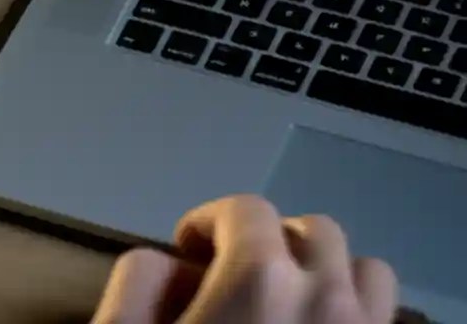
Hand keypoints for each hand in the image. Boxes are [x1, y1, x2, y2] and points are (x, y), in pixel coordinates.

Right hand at [91, 195, 397, 322]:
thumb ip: (134, 281)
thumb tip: (160, 259)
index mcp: (258, 279)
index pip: (243, 209)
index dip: (208, 222)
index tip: (190, 251)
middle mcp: (325, 298)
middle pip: (311, 230)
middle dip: (270, 240)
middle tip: (234, 272)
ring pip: (364, 269)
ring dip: (324, 273)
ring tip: (287, 300)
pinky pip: (387, 315)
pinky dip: (357, 310)